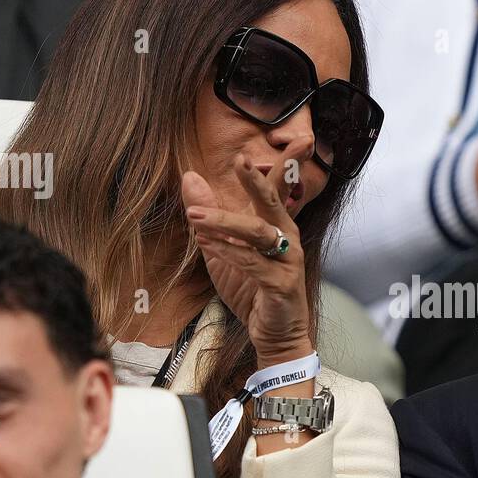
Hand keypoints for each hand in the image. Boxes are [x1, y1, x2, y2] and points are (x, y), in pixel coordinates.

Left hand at [183, 139, 314, 367]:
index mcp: (276, 225)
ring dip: (226, 223)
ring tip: (196, 218)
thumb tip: (190, 176)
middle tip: (241, 161)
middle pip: (273, 203)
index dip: (278, 164)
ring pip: (259, 233)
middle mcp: (287, 238)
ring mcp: (287, 261)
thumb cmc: (252, 290)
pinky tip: (209, 246)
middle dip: (257, 182)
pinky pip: (255, 265)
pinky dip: (231, 254)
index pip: (278, 188)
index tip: (266, 144)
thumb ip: (209, 213)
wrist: (274, 334)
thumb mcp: (221, 248)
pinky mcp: (282, 285)